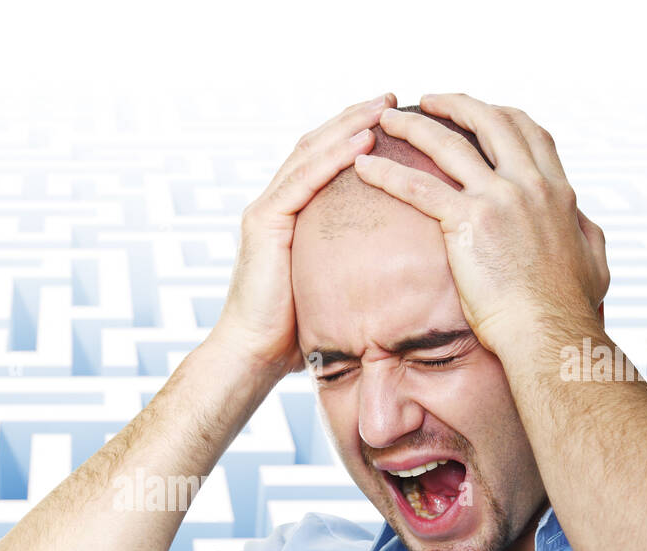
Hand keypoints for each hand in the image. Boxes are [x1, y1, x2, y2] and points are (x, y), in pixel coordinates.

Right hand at [207, 92, 397, 377]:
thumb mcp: (328, 289)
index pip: (320, 162)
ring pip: (310, 153)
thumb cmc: (291, 336)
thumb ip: (347, 269)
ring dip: (349, 126)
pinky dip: (334, 157)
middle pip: (316, 146)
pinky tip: (364, 141)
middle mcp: (272, 205)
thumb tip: (394, 273)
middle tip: (393, 99)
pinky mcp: (264, 222)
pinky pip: (303, 180)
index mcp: (286, 217)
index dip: (354, 135)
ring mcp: (265, 210)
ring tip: (385, 107)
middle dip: (355, 118)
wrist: (252, 356)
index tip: (391, 121)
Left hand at [352, 93, 609, 360]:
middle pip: (489, 122)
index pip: (528, 133)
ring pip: (449, 145)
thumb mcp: (593, 260)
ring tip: (388, 120)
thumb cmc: (569, 309)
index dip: (499, 116)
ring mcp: (499, 199)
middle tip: (428, 102)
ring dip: (415, 126)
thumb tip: (580, 224)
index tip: (478, 113)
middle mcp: (529, 184)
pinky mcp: (468, 223)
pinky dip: (387, 174)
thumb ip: (584, 233)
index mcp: (556, 192)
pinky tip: (364, 169)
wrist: (550, 332)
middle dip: (455, 105)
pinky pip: (418, 188)